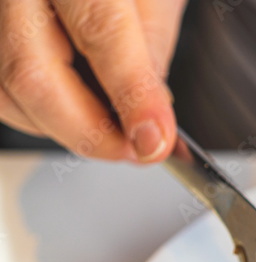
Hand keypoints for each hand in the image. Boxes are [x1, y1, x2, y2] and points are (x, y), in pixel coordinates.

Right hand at [0, 0, 186, 161]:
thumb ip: (150, 50)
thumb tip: (148, 120)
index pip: (100, 32)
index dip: (132, 96)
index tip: (156, 141)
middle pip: (30, 73)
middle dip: (90, 132)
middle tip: (136, 151)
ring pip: (3, 91)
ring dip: (62, 129)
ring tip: (112, 134)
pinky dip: (36, 114)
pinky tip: (74, 114)